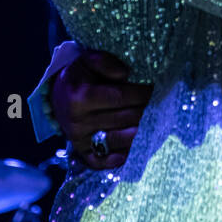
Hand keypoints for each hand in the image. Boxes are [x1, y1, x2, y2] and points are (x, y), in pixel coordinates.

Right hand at [49, 45, 151, 170]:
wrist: (58, 96)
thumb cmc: (80, 76)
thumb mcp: (87, 59)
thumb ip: (105, 62)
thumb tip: (125, 74)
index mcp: (81, 97)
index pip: (120, 97)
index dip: (142, 93)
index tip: (156, 88)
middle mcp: (79, 121)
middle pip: (123, 119)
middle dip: (146, 111)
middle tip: (162, 104)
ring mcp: (79, 139)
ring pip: (117, 140)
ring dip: (139, 134)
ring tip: (156, 124)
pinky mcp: (81, 152)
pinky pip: (101, 161)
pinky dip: (119, 158)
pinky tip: (135, 150)